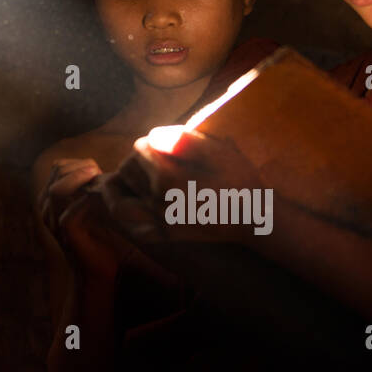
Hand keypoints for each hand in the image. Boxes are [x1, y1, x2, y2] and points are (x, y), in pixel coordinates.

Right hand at [38, 158, 119, 277]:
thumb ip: (91, 188)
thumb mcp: (95, 205)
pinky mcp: (65, 236)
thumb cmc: (102, 236)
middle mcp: (47, 208)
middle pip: (57, 173)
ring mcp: (53, 222)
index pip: (59, 167)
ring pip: (56, 190)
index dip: (79, 164)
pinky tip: (97, 199)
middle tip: (99, 174)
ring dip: (80, 181)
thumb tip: (100, 167)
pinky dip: (84, 203)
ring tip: (98, 181)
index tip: (98, 171)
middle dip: (80, 169)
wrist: (100, 270)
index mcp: (52, 199)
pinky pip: (67, 214)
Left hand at [99, 129, 264, 244]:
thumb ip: (183, 140)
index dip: (147, 143)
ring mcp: (161, 221)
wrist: (254, 216)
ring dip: (117, 189)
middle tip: (146, 159)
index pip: (139, 150)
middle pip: (127, 172)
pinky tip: (133, 205)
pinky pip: (136, 229)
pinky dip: (128, 218)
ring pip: (120, 205)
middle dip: (133, 161)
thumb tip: (152, 136)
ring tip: (120, 180)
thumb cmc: (238, 179)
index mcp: (169, 178)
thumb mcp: (218, 151)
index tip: (158, 144)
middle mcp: (159, 202)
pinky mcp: (167, 236)